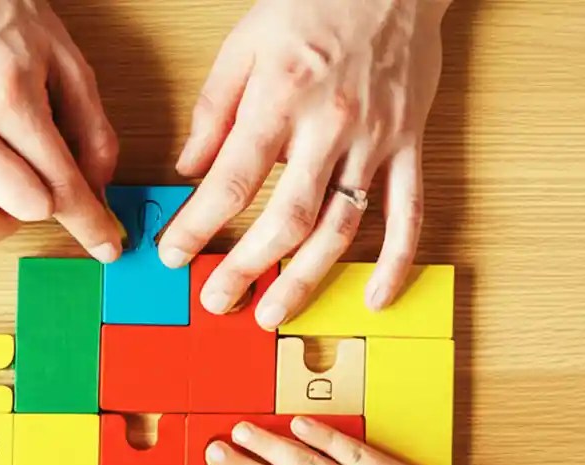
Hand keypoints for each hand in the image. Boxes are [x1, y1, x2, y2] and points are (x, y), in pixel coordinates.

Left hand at [161, 0, 449, 327]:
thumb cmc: (315, 3)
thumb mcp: (244, 44)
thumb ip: (213, 110)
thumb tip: (189, 169)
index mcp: (281, 99)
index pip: (233, 179)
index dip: (199, 224)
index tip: (174, 254)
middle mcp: (330, 127)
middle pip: (287, 217)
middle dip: (247, 267)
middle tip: (218, 301)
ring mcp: (375, 141)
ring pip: (341, 227)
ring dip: (305, 279)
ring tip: (275, 313)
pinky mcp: (410, 146)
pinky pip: (408, 213)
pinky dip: (395, 261)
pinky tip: (373, 296)